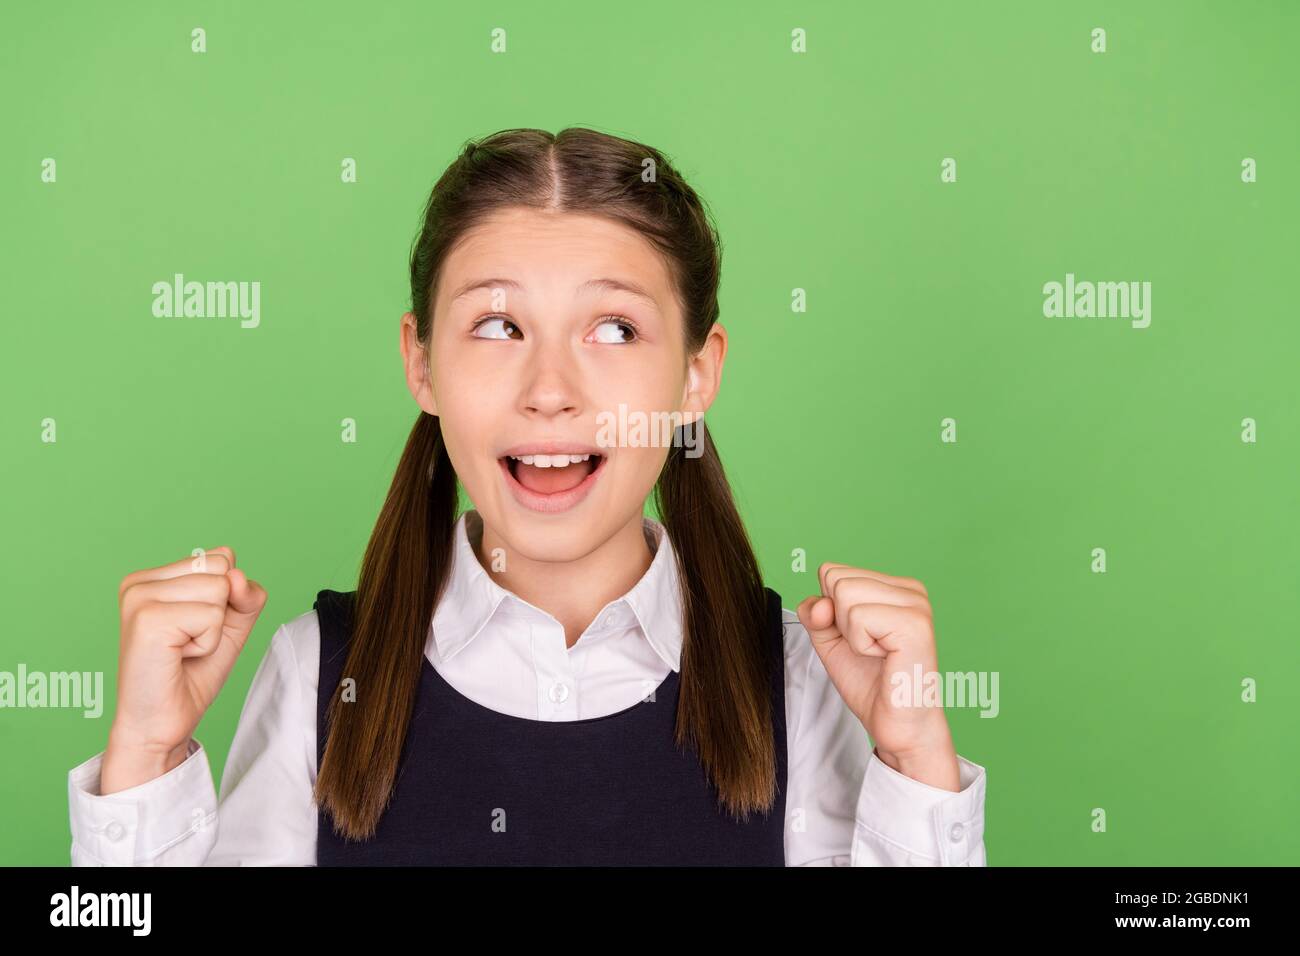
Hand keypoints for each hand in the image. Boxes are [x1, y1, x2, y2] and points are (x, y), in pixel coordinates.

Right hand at [103, 547, 267, 793]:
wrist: (162, 724)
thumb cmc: (191, 674)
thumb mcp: (232, 625)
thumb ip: (246, 594)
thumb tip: (236, 576)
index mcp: (152, 577)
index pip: (223, 557)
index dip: (227, 599)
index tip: (195, 630)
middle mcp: (139, 582)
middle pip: (222, 569)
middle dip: (220, 613)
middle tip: (189, 644)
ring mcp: (139, 598)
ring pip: (219, 589)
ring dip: (213, 630)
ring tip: (182, 651)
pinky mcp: (147, 620)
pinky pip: (212, 616)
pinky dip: (207, 643)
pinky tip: (178, 657)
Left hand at [796, 561, 959, 790]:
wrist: (896, 725)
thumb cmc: (871, 683)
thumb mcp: (830, 640)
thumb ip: (815, 613)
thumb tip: (821, 603)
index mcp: (894, 586)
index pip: (832, 571)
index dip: (830, 611)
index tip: (858, 638)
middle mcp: (910, 589)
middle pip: (836, 579)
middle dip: (839, 621)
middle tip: (869, 650)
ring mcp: (916, 604)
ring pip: (844, 594)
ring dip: (850, 634)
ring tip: (877, 654)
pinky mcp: (915, 625)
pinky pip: (857, 617)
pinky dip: (859, 644)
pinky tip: (884, 658)